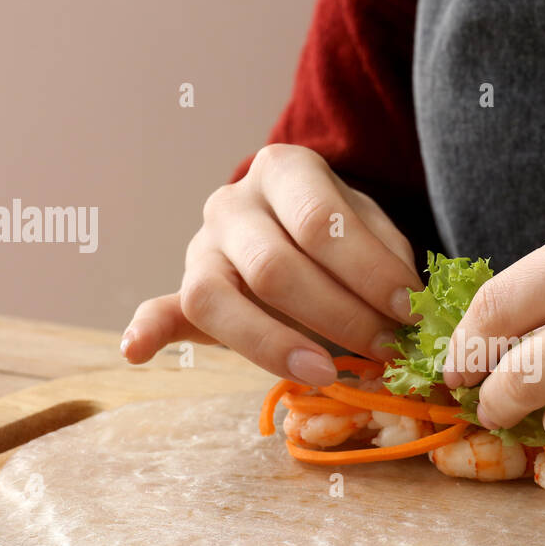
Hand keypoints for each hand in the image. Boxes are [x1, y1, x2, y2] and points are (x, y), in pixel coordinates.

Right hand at [121, 144, 423, 384]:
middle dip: (337, 316)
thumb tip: (407, 309)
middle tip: (384, 350)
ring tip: (324, 374)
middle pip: (274, 267)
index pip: (321, 222)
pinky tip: (136, 352)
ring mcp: (202, 248)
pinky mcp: (185, 291)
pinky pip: (160, 309)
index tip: (408, 312)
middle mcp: (233, 203)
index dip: (368, 272)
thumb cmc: (342, 235)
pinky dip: (147, 330)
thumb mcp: (374, 228)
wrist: (299, 230)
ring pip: (217, 297)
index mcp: (285, 171)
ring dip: (273, 344)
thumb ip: (386, 259)